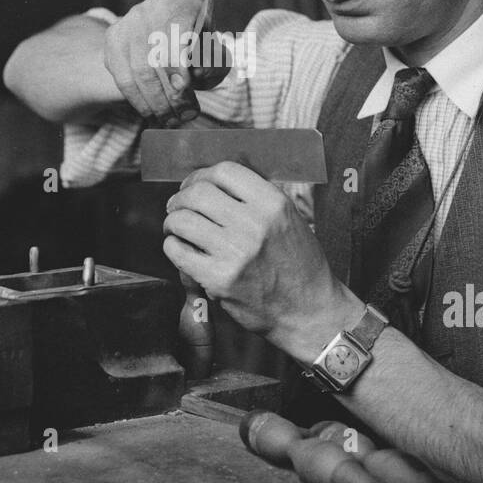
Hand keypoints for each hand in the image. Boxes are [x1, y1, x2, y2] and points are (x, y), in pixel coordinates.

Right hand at [103, 0, 230, 126]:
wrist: (165, 41)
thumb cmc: (199, 54)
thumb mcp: (215, 57)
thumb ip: (214, 64)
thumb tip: (198, 72)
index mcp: (188, 4)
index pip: (179, 31)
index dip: (180, 61)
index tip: (185, 87)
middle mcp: (157, 6)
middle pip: (159, 54)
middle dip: (172, 92)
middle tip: (185, 116)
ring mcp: (132, 20)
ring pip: (140, 68)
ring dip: (156, 101)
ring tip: (170, 120)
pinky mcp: (114, 38)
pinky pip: (123, 75)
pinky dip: (138, 100)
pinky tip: (150, 113)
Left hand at [161, 162, 361, 362]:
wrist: (310, 311)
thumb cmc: (300, 266)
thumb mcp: (289, 219)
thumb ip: (256, 199)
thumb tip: (215, 183)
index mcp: (273, 204)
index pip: (224, 171)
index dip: (201, 175)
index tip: (194, 186)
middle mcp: (254, 224)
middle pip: (198, 192)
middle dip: (181, 198)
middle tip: (178, 207)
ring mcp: (235, 252)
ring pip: (182, 220)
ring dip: (173, 222)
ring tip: (177, 228)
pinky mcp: (219, 280)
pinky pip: (177, 251)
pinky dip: (172, 246)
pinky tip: (181, 249)